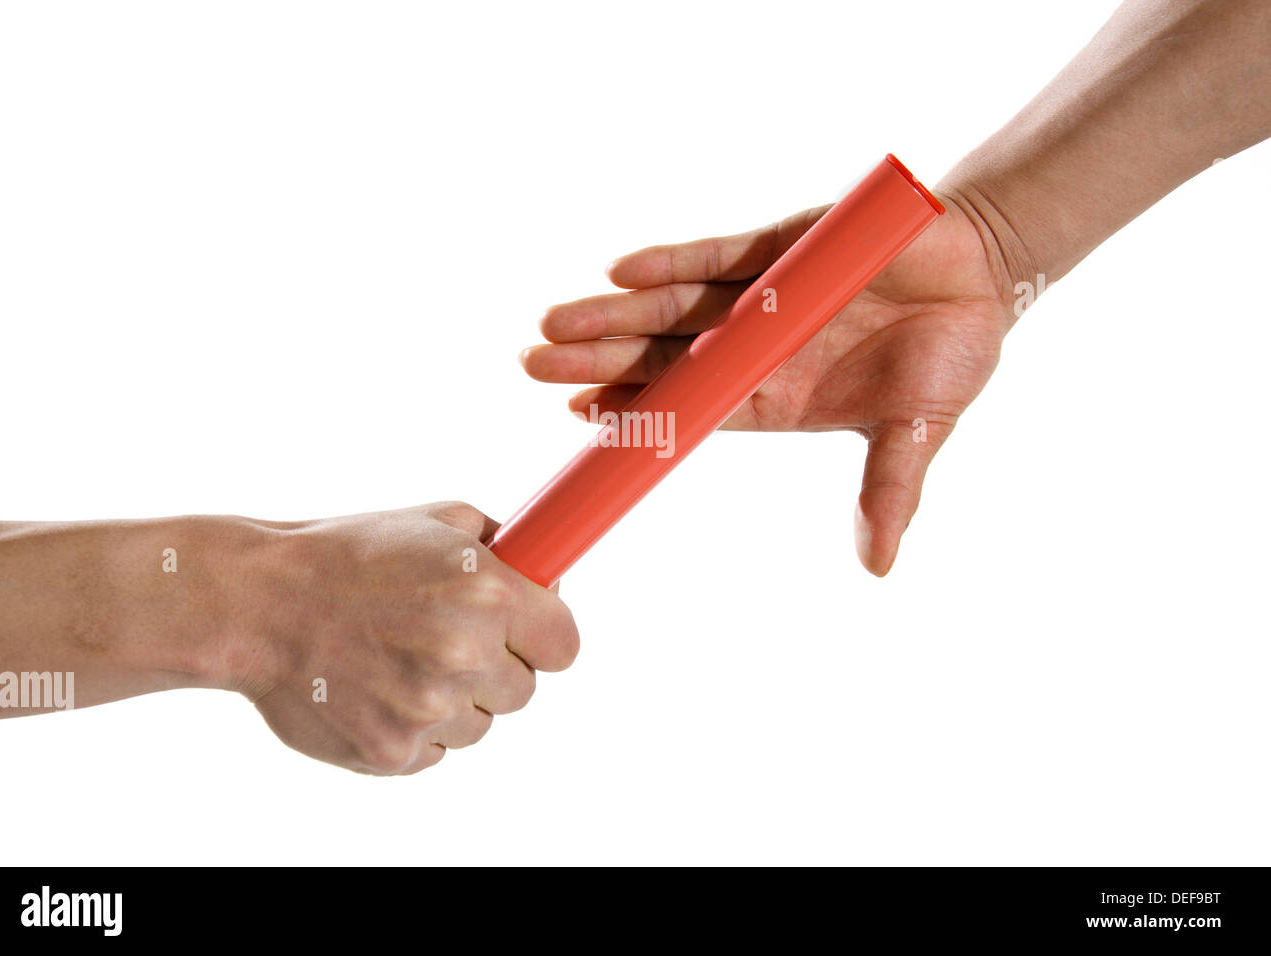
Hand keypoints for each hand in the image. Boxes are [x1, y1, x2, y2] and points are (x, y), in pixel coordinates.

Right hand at [231, 502, 578, 774]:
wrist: (257, 601)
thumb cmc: (350, 555)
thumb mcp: (436, 522)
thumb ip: (506, 549)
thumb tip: (549, 581)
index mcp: (488, 594)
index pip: (564, 646)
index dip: (543, 638)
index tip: (523, 634)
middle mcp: (466, 655)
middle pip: (523, 691)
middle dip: (493, 668)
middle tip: (441, 640)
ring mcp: (428, 710)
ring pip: (479, 725)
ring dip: (452, 702)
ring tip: (397, 660)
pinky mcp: (393, 753)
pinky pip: (435, 753)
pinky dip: (412, 729)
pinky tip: (374, 688)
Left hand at [520, 194, 1016, 575]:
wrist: (982, 274)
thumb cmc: (948, 356)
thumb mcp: (916, 432)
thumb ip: (889, 493)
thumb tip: (879, 568)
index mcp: (774, 397)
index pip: (690, 410)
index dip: (637, 413)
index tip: (582, 418)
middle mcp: (754, 349)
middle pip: (662, 359)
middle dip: (599, 362)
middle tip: (534, 364)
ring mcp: (760, 297)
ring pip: (673, 307)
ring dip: (615, 313)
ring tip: (555, 321)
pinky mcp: (777, 247)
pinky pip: (716, 256)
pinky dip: (674, 261)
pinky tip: (623, 268)